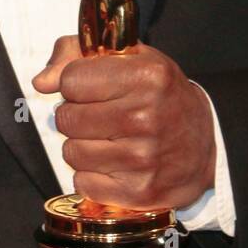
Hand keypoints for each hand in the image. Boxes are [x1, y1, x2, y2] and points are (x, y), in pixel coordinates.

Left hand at [32, 35, 215, 209]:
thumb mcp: (130, 59)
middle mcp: (145, 117)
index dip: (76, 83)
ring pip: (71, 152)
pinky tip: (115, 164)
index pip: (70, 80)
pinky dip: (93, 176)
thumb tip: (41, 82)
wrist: (205, 144)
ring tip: (110, 139)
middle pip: (66, 118)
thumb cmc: (160, 96)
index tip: (94, 87)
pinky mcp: (138, 192)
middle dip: (77, 115)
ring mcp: (142, 159)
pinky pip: (83, 183)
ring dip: (83, 146)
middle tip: (103, 115)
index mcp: (145, 77)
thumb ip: (76, 55)